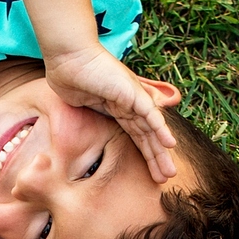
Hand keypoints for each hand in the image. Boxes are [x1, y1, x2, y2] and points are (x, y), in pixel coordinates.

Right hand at [44, 46, 177, 182]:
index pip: (136, 136)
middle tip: (166, 178)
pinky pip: (150, 114)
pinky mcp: (133, 92)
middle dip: (156, 158)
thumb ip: (94, 113)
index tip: (150, 175)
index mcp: (119, 109)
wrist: (68, 60)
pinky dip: (160, 129)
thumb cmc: (71, 79)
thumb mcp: (84, 104)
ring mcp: (133, 98)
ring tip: (170, 172)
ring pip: (152, 129)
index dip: (144, 155)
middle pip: (147, 136)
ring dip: (161, 151)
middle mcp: (130, 104)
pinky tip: (169, 144)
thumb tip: (89, 132)